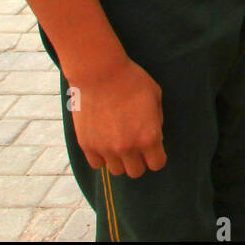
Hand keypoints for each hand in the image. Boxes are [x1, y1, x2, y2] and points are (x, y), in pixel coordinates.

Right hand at [66, 55, 165, 177]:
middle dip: (139, 161)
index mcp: (149, 137)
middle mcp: (127, 147)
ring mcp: (105, 148)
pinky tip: (104, 143)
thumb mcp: (155, 96)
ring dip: (120, 160)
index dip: (156, 157)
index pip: (157, 164)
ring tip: (119, 143)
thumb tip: (155, 137)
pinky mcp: (87, 145)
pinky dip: (102, 158)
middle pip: (136, 172)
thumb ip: (157, 121)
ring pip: (116, 171)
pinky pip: (96, 164)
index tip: (153, 150)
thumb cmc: (132, 80)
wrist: (100, 72)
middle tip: (136, 146)